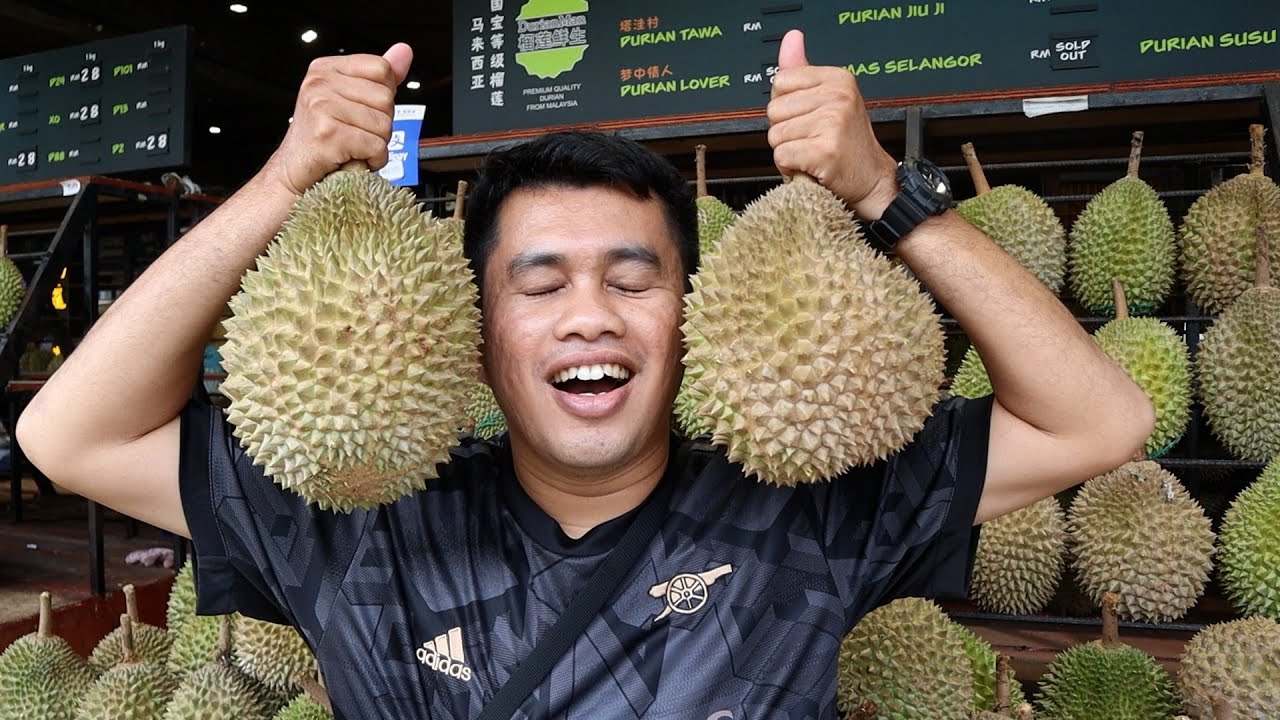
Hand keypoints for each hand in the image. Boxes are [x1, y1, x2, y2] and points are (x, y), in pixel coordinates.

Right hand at [260, 43, 412, 197]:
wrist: (293, 173)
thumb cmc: (323, 138)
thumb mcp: (350, 99)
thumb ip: (380, 77)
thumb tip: (404, 51)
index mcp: (325, 68)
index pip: (382, 69)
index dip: (383, 97)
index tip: (362, 112)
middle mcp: (319, 83)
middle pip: (386, 98)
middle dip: (380, 124)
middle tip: (355, 135)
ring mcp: (321, 106)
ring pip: (383, 125)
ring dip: (376, 145)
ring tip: (352, 148)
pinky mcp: (327, 134)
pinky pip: (375, 146)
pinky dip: (372, 160)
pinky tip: (353, 159)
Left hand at [766, 31, 896, 218]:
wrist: (873, 180)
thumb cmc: (847, 144)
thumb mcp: (828, 99)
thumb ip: (802, 70)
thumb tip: (791, 38)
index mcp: (837, 78)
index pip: (780, 81)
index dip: (787, 108)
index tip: (810, 119)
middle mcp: (838, 95)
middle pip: (774, 110)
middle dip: (786, 132)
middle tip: (813, 141)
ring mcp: (833, 122)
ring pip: (775, 136)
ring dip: (789, 153)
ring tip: (814, 154)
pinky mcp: (826, 150)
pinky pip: (782, 156)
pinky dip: (791, 169)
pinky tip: (813, 167)